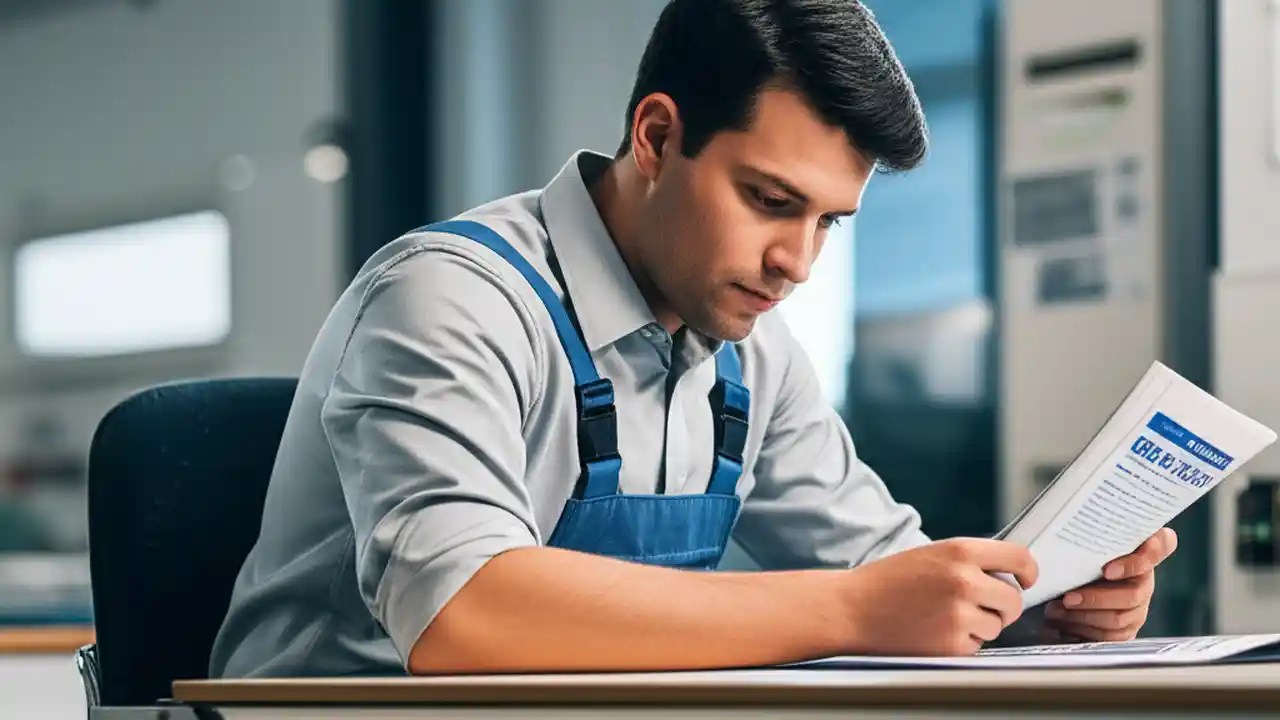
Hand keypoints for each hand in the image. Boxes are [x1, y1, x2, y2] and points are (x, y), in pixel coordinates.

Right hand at [843, 538, 1038, 655]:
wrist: (852, 608)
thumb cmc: (889, 581)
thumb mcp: (931, 554)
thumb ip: (970, 561)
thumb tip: (1009, 576)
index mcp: (960, 551)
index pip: (1019, 557)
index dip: (1028, 572)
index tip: (1025, 580)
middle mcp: (965, 580)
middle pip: (1013, 599)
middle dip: (1001, 606)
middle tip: (978, 606)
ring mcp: (960, 614)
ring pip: (997, 625)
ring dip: (980, 625)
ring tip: (945, 617)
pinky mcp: (952, 644)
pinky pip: (977, 646)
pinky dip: (962, 643)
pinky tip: (935, 631)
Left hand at [1042, 527, 1177, 641]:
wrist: (1078, 571)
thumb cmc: (1082, 550)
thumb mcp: (1086, 539)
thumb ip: (1087, 537)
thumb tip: (1053, 544)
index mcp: (1145, 547)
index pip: (1161, 546)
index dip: (1137, 561)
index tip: (1107, 569)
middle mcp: (1146, 577)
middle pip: (1133, 594)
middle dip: (1096, 599)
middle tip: (1067, 598)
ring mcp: (1140, 603)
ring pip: (1120, 619)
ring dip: (1084, 617)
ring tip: (1055, 612)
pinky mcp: (1129, 625)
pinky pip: (1112, 636)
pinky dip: (1084, 631)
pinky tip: (1062, 625)